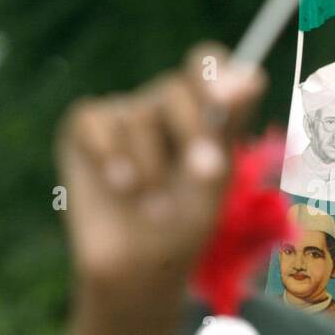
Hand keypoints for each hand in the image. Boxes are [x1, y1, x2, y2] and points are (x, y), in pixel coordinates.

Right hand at [56, 43, 263, 306]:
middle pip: (177, 87)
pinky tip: (119, 185)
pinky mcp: (85, 127)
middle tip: (203, 171)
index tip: (225, 98)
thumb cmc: (182, 227)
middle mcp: (163, 106)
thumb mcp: (213, 182)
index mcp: (203, 112)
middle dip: (193, 129)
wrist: (136, 270)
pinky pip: (96, 121)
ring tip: (152, 205)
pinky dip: (111, 156)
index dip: (216, 72)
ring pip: (138, 115)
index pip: (208, 64)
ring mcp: (123, 114)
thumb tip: (250, 77)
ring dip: (150, 167)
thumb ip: (227, 128)